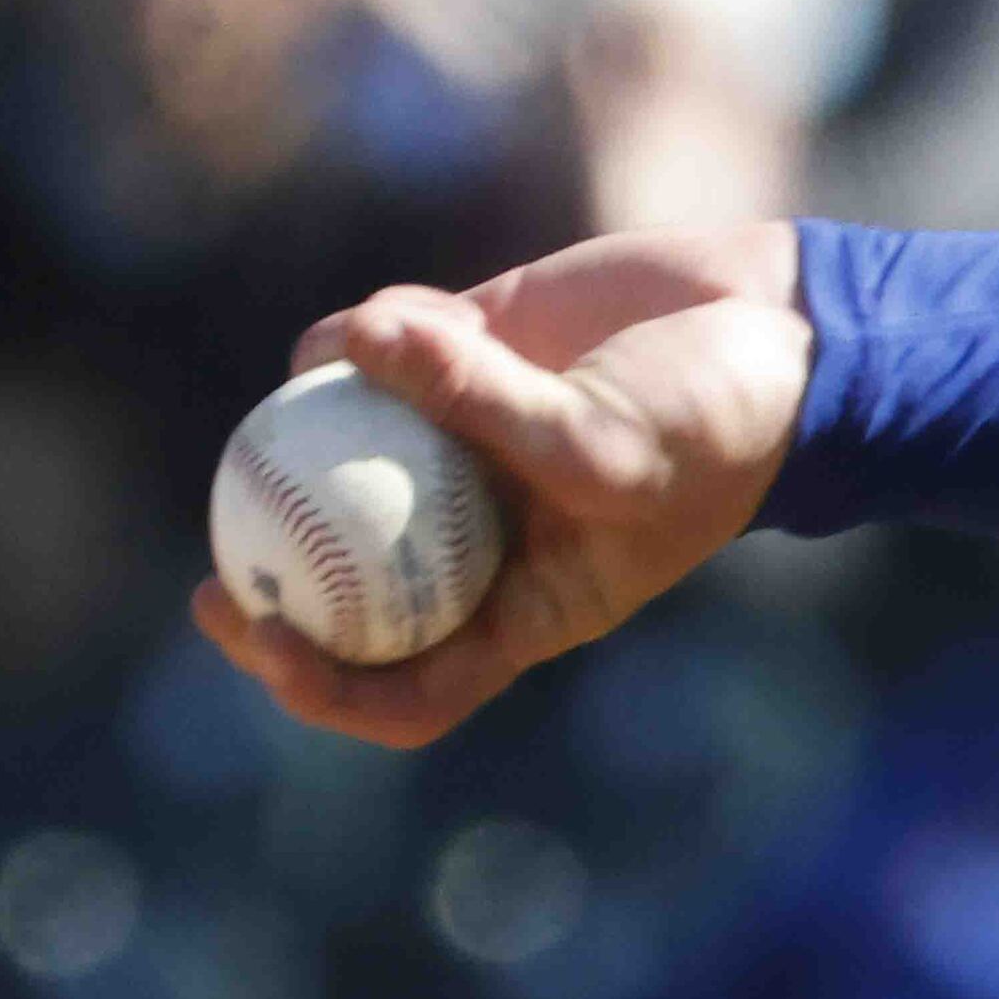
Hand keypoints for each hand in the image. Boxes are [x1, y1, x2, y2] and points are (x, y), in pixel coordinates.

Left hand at [195, 220, 813, 749]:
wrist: (782, 331)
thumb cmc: (718, 428)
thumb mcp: (609, 446)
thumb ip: (486, 406)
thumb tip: (348, 346)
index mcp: (520, 606)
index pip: (405, 685)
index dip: (320, 682)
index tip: (264, 631)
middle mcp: (478, 537)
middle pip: (341, 583)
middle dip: (267, 573)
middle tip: (216, 541)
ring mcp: (463, 447)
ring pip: (340, 449)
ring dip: (320, 413)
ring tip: (357, 357)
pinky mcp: (463, 356)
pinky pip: (374, 352)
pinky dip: (369, 333)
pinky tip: (411, 312)